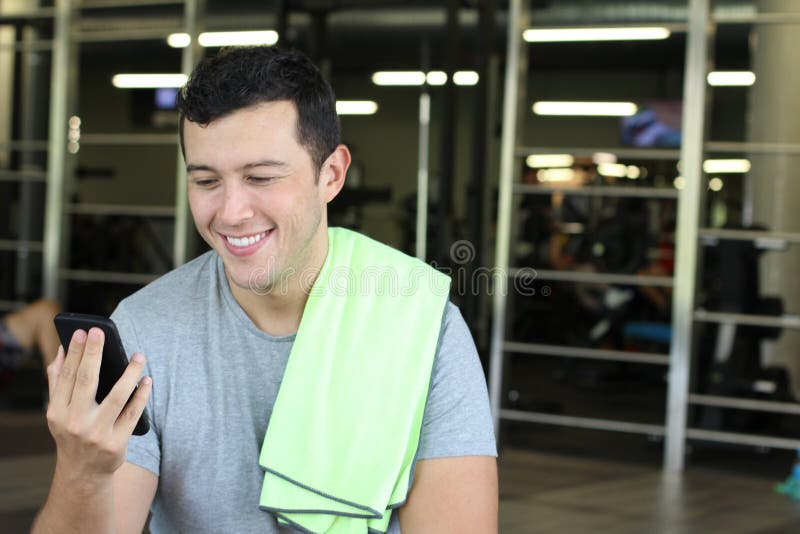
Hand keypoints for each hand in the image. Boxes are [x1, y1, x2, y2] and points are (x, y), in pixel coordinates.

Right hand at [45, 327, 151, 486]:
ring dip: (129, 373)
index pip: (66, 376)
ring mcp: (96, 434)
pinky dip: (142, 395)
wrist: (82, 473)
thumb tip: (60, 349)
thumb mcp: (59, 411)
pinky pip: (133, 414)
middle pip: (86, 381)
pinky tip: (147, 379)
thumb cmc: (72, 432)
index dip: (74, 353)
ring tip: (139, 355)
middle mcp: (74, 423)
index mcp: (57, 412)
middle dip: (93, 354)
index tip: (82, 331)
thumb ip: (57, 381)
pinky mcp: (116, 443)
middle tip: (101, 332)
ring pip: (116, 396)